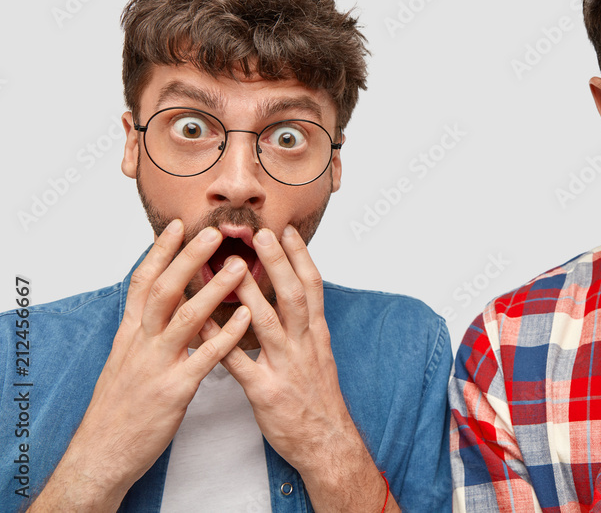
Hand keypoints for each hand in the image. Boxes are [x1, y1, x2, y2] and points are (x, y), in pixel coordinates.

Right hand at [31, 221, 250, 511]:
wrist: (103, 452)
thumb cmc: (120, 406)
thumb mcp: (125, 360)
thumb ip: (143, 331)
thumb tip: (159, 304)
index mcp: (130, 334)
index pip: (143, 283)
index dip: (160, 253)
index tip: (177, 226)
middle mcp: (141, 343)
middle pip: (163, 291)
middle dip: (188, 259)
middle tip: (212, 233)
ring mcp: (157, 365)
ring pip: (185, 319)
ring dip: (214, 290)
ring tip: (240, 267)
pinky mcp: (174, 390)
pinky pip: (204, 358)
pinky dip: (226, 335)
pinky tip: (246, 318)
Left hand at [200, 225, 396, 512]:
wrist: (326, 442)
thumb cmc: (317, 399)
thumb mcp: (319, 356)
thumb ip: (304, 327)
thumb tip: (291, 299)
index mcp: (316, 335)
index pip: (313, 287)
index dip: (301, 257)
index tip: (288, 231)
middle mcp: (304, 345)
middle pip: (294, 295)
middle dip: (278, 262)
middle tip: (261, 233)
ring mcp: (286, 367)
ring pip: (267, 321)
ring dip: (248, 291)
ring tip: (229, 264)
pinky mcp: (266, 391)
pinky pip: (238, 361)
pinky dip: (219, 339)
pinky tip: (201, 322)